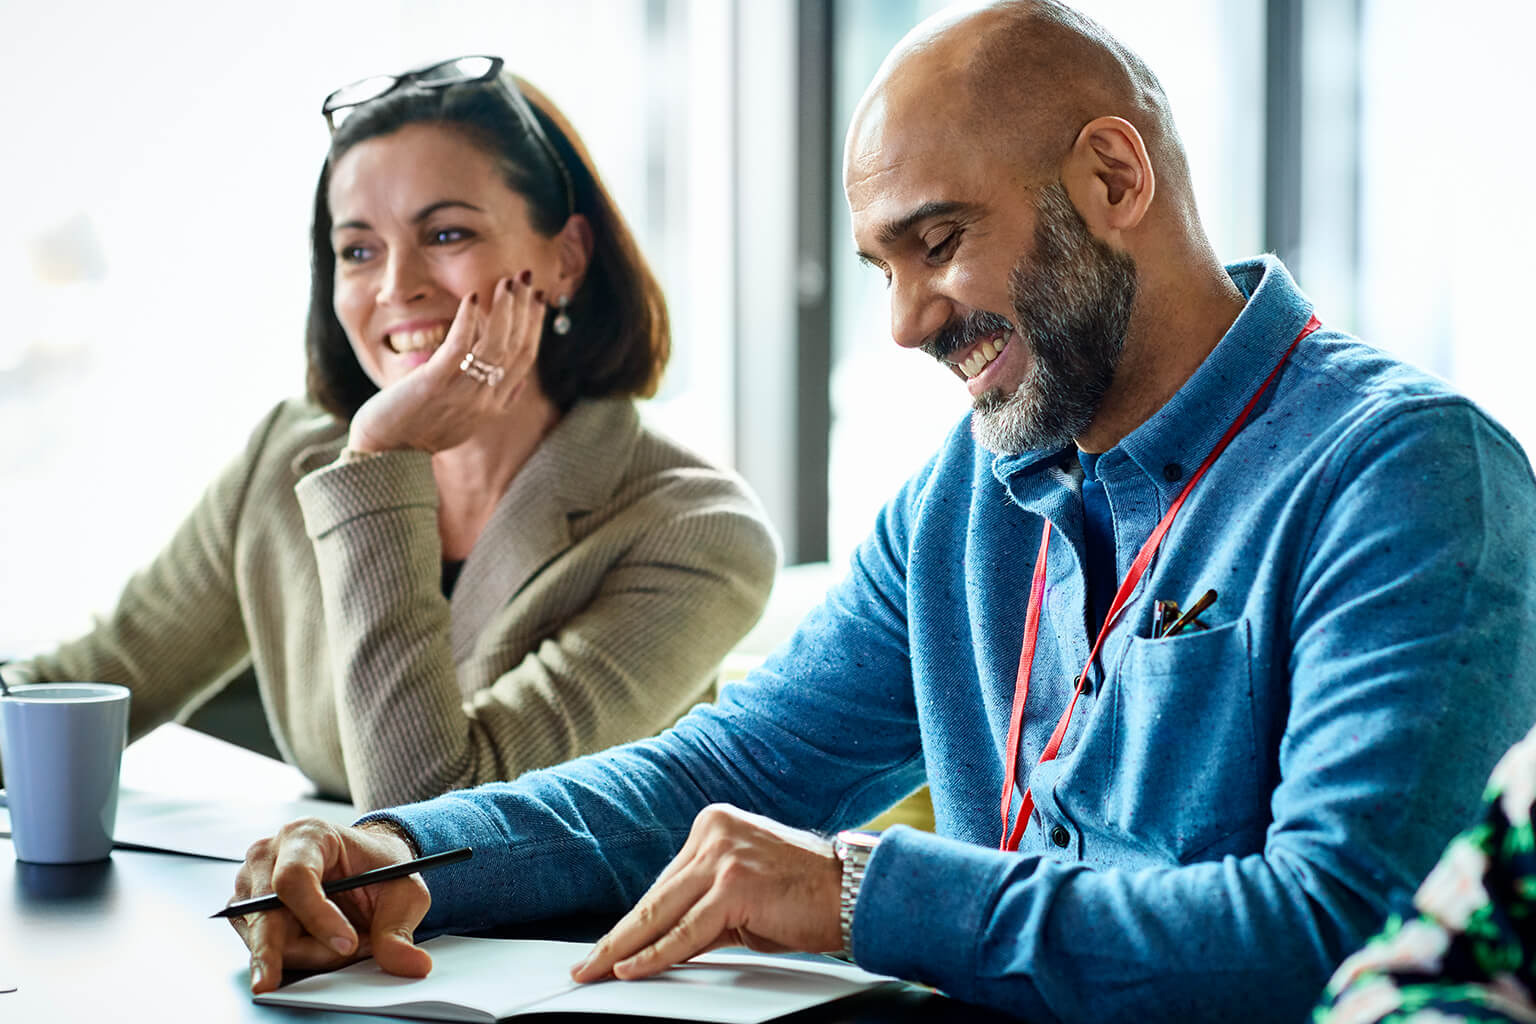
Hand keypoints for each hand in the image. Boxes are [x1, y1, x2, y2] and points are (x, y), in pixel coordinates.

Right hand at [227, 818, 431, 993]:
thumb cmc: (380, 869)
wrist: (367, 868)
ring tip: (344, 942)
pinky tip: (323, 945)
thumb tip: (410, 964)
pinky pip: (264, 948)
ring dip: (308, 953)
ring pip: (266, 938)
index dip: (317, 916)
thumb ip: (400, 929)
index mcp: (306, 835)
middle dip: (309, 948)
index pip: (294, 877)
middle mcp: (268, 856)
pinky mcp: (246, 913)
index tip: (347, 943)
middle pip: (269, 915)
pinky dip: (297, 956)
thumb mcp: (404, 892)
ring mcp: (251, 885)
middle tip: (343, 959)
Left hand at [347, 272, 544, 454]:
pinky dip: (469, 319)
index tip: (538, 298)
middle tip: (527, 278)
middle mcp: (484, 400)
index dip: (534, 325)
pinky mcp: (434, 385)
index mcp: (493, 406)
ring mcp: (461, 393)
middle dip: (525, 309)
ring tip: (507, 281)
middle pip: (516, 347)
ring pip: (494, 344)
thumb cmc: (418, 433)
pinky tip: (472, 296)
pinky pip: (459, 347)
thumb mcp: (465, 422)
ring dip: (504, 309)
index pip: (525, 358)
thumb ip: (492, 402)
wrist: (384, 453)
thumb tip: (518, 385)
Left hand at [570, 804, 841, 983]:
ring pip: (661, 912)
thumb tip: (661, 942)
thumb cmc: (805, 895)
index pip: (664, 883)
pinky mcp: (734, 884)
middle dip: (617, 937)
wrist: (853, 892)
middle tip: (585, 963)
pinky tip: (632, 967)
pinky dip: (656, 953)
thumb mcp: (743, 896)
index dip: (634, 921)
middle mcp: (714, 831)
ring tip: (598, 970)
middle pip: (654, 896)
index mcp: (713, 825)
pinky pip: (686, 930)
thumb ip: (702, 909)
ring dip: (624, 948)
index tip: (606, 945)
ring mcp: (723, 855)